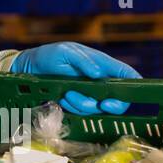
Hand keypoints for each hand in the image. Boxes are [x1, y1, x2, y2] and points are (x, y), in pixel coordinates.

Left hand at [10, 42, 140, 114]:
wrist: (29, 70)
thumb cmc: (50, 55)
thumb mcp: (67, 51)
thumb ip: (84, 61)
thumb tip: (99, 74)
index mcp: (102, 65)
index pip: (125, 74)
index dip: (133, 84)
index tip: (128, 94)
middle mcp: (99, 81)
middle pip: (118, 99)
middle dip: (111, 104)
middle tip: (101, 104)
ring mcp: (88, 94)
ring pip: (97, 107)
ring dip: (83, 104)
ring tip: (68, 93)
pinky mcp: (76, 103)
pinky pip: (81, 111)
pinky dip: (72, 107)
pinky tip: (63, 98)